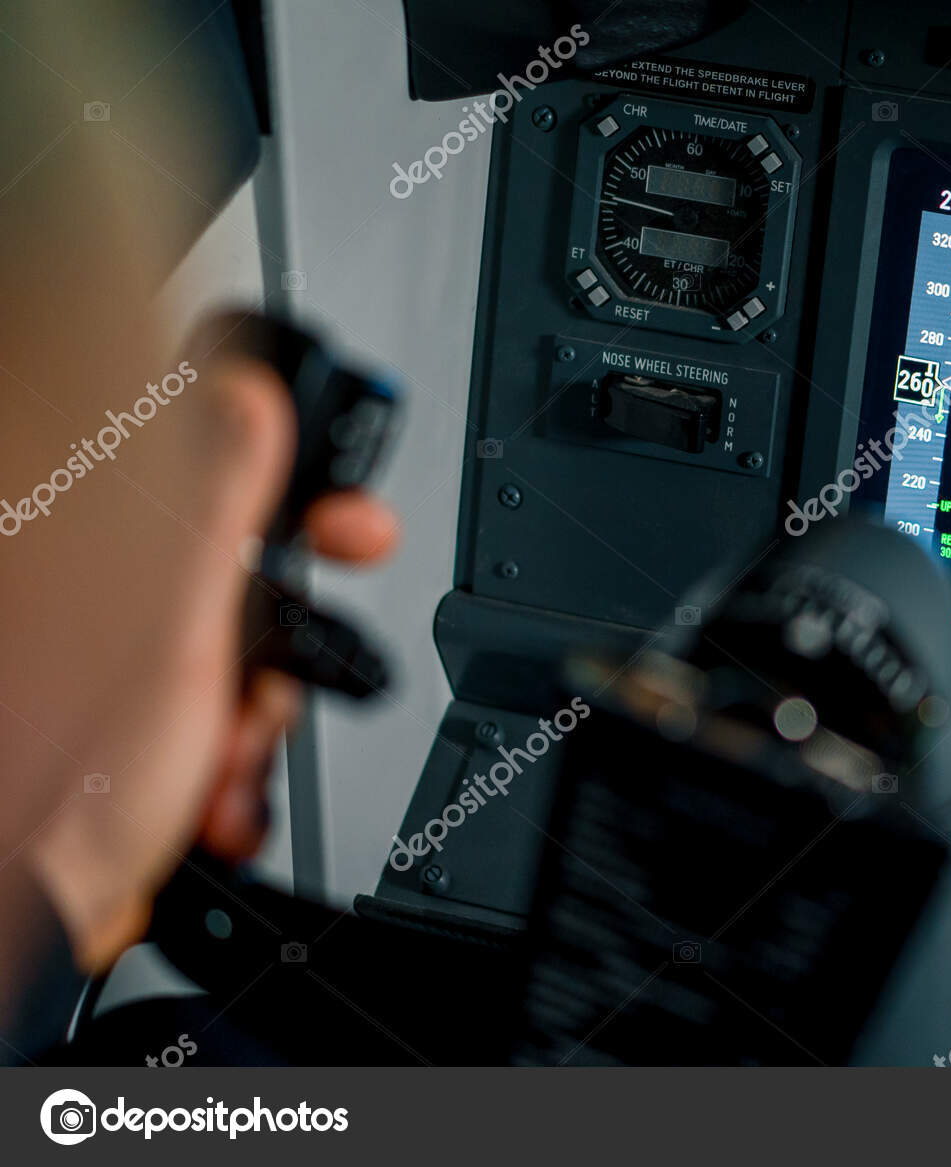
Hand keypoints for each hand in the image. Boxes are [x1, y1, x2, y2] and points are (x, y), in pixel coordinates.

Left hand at [24, 356, 399, 970]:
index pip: (197, 459)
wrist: (47, 910)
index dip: (290, 475)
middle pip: (235, 567)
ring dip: (257, 716)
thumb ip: (214, 507)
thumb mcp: (168, 629)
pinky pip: (225, 712)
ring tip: (217, 754)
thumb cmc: (65, 786)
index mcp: (86, 542)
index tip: (345, 511)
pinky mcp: (144, 722)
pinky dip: (234, 755)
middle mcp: (98, 594)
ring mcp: (122, 662)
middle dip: (283, 634)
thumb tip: (246, 394)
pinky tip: (205, 789)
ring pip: (243, 651)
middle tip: (299, 655)